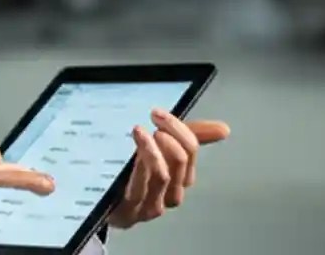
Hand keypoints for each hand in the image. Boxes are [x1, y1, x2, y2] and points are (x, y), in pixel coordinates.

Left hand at [106, 109, 230, 228]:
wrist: (100, 207)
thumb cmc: (132, 176)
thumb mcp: (159, 151)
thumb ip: (188, 137)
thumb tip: (224, 129)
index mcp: (181, 179)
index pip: (190, 150)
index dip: (179, 128)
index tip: (159, 114)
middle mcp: (171, 195)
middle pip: (180, 160)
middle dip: (169, 133)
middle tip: (152, 119)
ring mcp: (151, 205)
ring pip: (163, 174)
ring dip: (153, 148)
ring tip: (141, 131)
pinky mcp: (130, 211)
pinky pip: (141, 186)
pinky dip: (140, 163)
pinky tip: (135, 146)